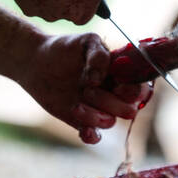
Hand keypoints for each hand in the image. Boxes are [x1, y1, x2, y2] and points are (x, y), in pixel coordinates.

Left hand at [18, 33, 153, 143]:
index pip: (140, 89)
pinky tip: (84, 130)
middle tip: (88, 89)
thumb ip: (99, 54)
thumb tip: (100, 77)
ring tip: (75, 104)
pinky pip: (94, 136)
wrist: (37, 60)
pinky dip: (91, 135)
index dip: (133, 91)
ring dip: (94, 116)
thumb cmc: (65, 48)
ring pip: (110, 122)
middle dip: (110, 102)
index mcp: (119, 75)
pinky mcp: (81, 120)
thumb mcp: (85, 41)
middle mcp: (111, 93)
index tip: (117, 84)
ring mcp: (97, 108)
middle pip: (129, 109)